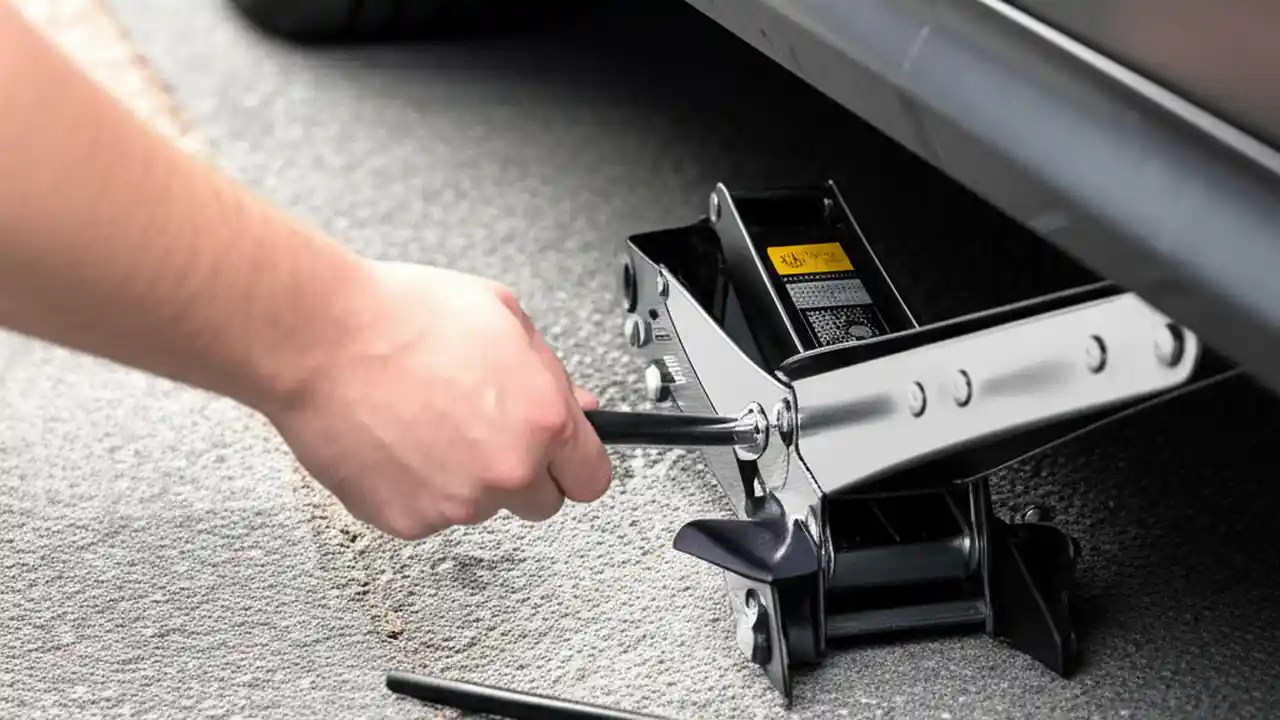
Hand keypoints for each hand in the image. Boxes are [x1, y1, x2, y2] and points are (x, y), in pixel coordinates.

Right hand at [262, 260, 612, 539]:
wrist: (320, 339)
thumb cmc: (401, 317)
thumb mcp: (503, 317)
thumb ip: (550, 374)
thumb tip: (576, 405)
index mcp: (543, 421)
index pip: (591, 478)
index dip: (574, 463)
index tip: (563, 460)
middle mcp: (507, 470)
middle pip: (542, 503)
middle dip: (522, 473)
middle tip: (483, 430)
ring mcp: (457, 503)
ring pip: (481, 507)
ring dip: (466, 478)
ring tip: (426, 420)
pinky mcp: (408, 521)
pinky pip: (430, 514)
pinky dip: (418, 487)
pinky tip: (399, 440)